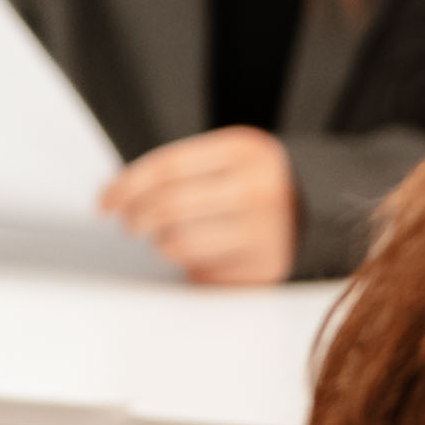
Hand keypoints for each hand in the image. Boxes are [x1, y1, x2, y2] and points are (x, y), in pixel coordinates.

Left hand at [101, 126, 297, 285]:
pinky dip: (188, 264)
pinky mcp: (263, 271)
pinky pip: (200, 272)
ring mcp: (264, 234)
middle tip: (128, 223)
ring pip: (178, 245)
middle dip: (135, 218)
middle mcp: (258, 191)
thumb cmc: (255, 181)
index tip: (103, 201)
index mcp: (244, 151)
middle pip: (169, 207)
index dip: (127, 185)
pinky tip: (201, 252)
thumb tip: (115, 197)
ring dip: (159, 243)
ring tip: (165, 237)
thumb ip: (181, 170)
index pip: (168, 167)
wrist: (320, 209)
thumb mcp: (229, 157)